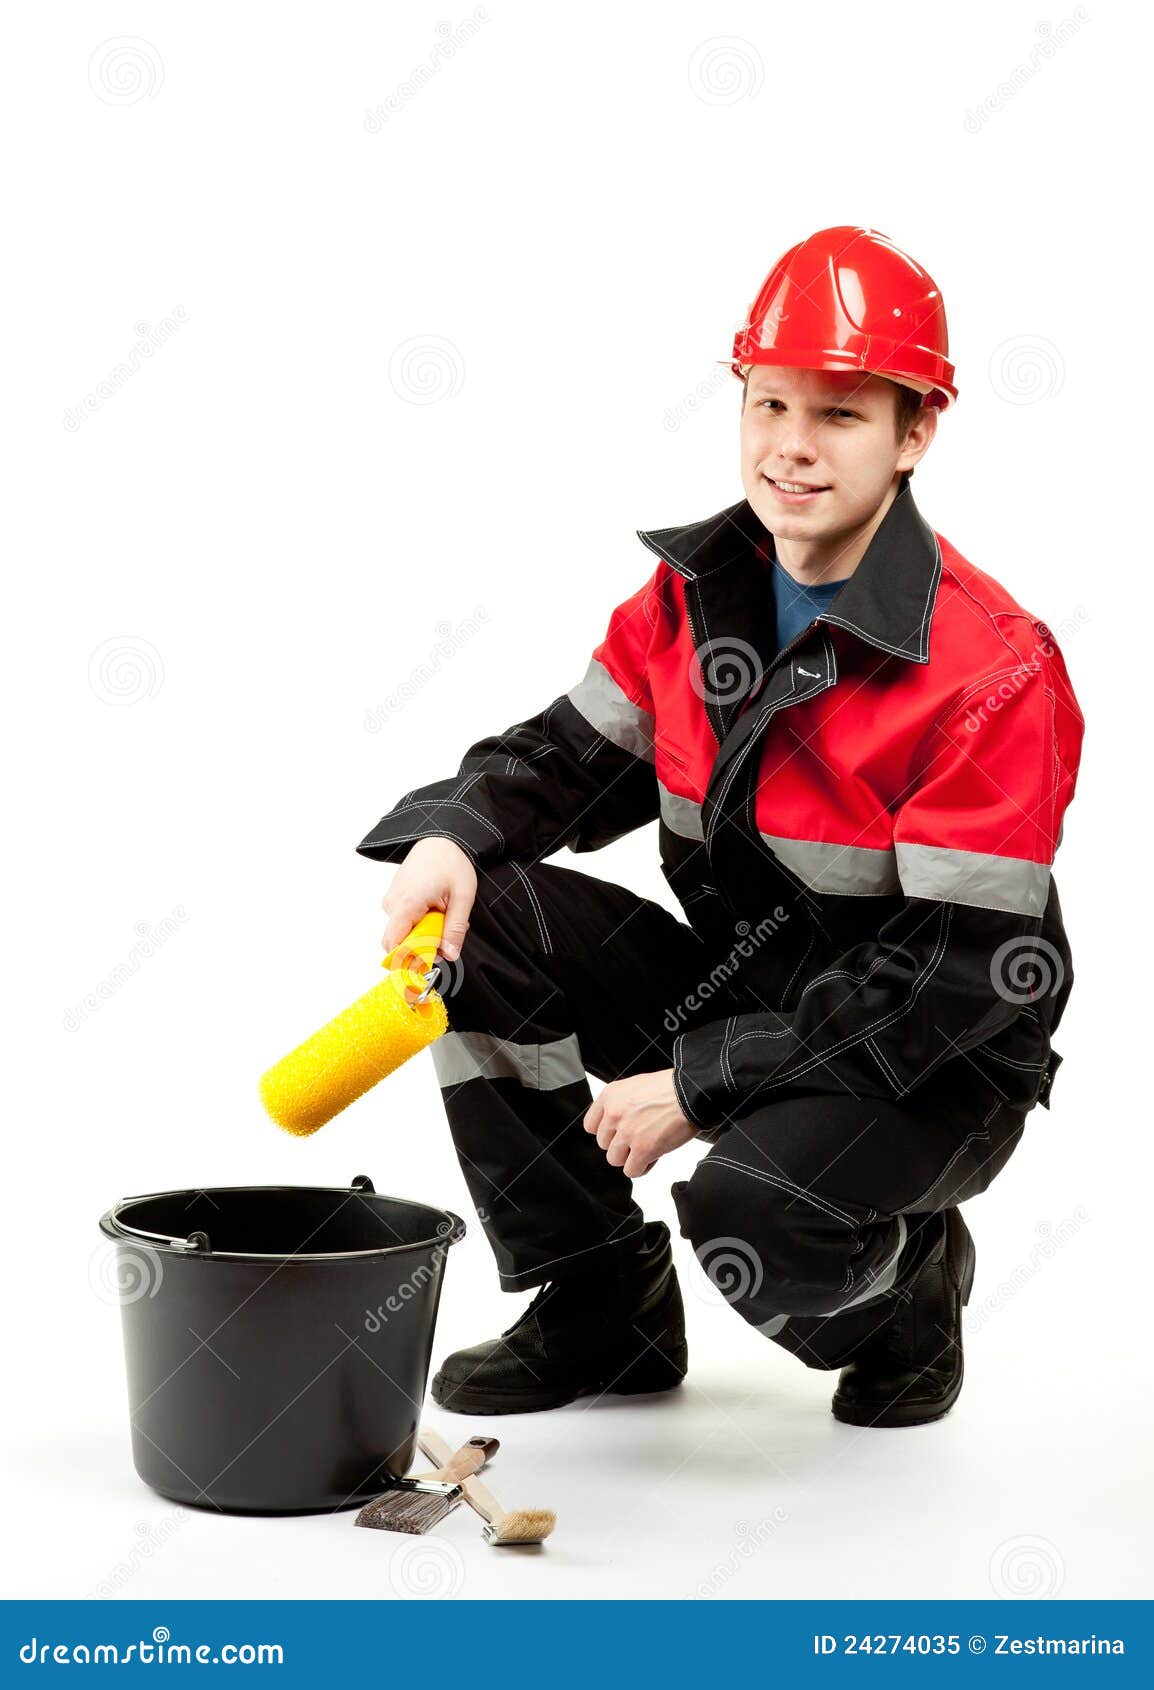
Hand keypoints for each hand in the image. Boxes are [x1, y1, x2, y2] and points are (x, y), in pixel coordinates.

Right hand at [381, 838, 476, 962]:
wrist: (441, 837)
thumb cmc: (452, 862)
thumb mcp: (462, 897)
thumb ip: (455, 929)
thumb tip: (450, 955)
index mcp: (407, 903)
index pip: (393, 944)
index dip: (408, 958)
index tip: (430, 959)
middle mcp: (392, 903)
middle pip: (399, 942)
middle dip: (422, 946)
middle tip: (446, 933)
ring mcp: (391, 899)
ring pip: (403, 932)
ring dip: (424, 932)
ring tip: (443, 914)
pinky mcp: (394, 897)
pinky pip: (403, 921)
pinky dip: (419, 922)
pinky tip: (434, 909)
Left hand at [582, 1069, 697, 1177]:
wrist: (692, 1092)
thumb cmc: (671, 1088)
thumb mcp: (636, 1086)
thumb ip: (620, 1104)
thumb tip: (615, 1124)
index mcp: (611, 1095)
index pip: (591, 1125)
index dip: (606, 1132)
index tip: (617, 1134)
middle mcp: (614, 1114)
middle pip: (604, 1144)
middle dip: (621, 1144)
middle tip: (639, 1138)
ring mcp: (627, 1132)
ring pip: (614, 1159)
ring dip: (630, 1157)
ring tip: (646, 1147)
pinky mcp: (642, 1149)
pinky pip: (631, 1171)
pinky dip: (642, 1168)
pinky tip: (652, 1157)